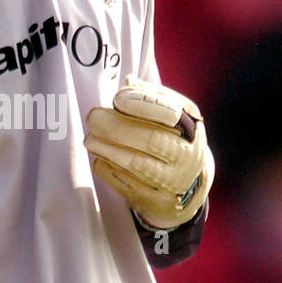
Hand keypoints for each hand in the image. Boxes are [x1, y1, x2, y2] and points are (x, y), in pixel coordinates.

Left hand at [84, 76, 213, 230]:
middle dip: (117, 127)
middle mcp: (187, 155)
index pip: (171, 113)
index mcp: (192, 128)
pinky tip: (98, 157)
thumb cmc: (172, 141)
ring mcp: (172, 181)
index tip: (117, 98)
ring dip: (107, 148)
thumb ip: (152, 99)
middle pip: (152, 140)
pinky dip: (108, 169)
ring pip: (137, 164)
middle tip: (92, 117)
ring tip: (89, 138)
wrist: (188, 188)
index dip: (143, 104)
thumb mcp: (172, 119)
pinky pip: (126, 184)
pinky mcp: (155, 200)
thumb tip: (129, 82)